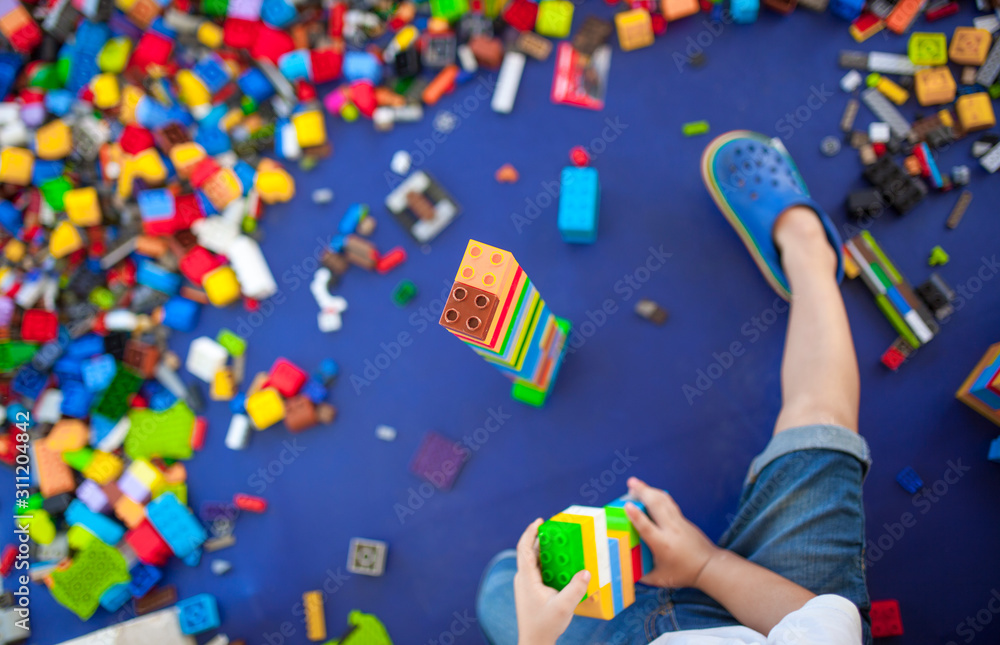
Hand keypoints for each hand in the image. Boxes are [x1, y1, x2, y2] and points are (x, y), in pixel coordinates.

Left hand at [514, 518, 590, 644]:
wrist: (534, 643)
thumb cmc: (545, 626)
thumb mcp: (564, 606)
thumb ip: (576, 588)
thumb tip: (586, 571)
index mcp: (526, 578)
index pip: (524, 548)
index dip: (530, 532)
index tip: (539, 521)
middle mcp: (523, 579)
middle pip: (529, 552)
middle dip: (540, 539)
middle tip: (555, 529)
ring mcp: (526, 586)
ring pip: (533, 562)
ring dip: (544, 551)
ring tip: (559, 543)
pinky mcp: (530, 592)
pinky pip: (537, 571)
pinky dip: (547, 563)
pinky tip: (560, 565)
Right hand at [624, 477, 719, 589]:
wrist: (709, 566)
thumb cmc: (684, 574)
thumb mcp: (660, 579)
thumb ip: (642, 575)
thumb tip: (626, 571)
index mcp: (662, 544)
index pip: (647, 527)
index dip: (636, 516)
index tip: (627, 505)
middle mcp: (671, 530)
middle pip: (656, 505)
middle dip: (643, 491)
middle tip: (630, 482)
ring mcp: (679, 523)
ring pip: (663, 501)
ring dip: (650, 490)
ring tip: (637, 484)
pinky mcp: (683, 520)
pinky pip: (669, 503)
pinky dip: (658, 495)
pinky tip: (652, 492)